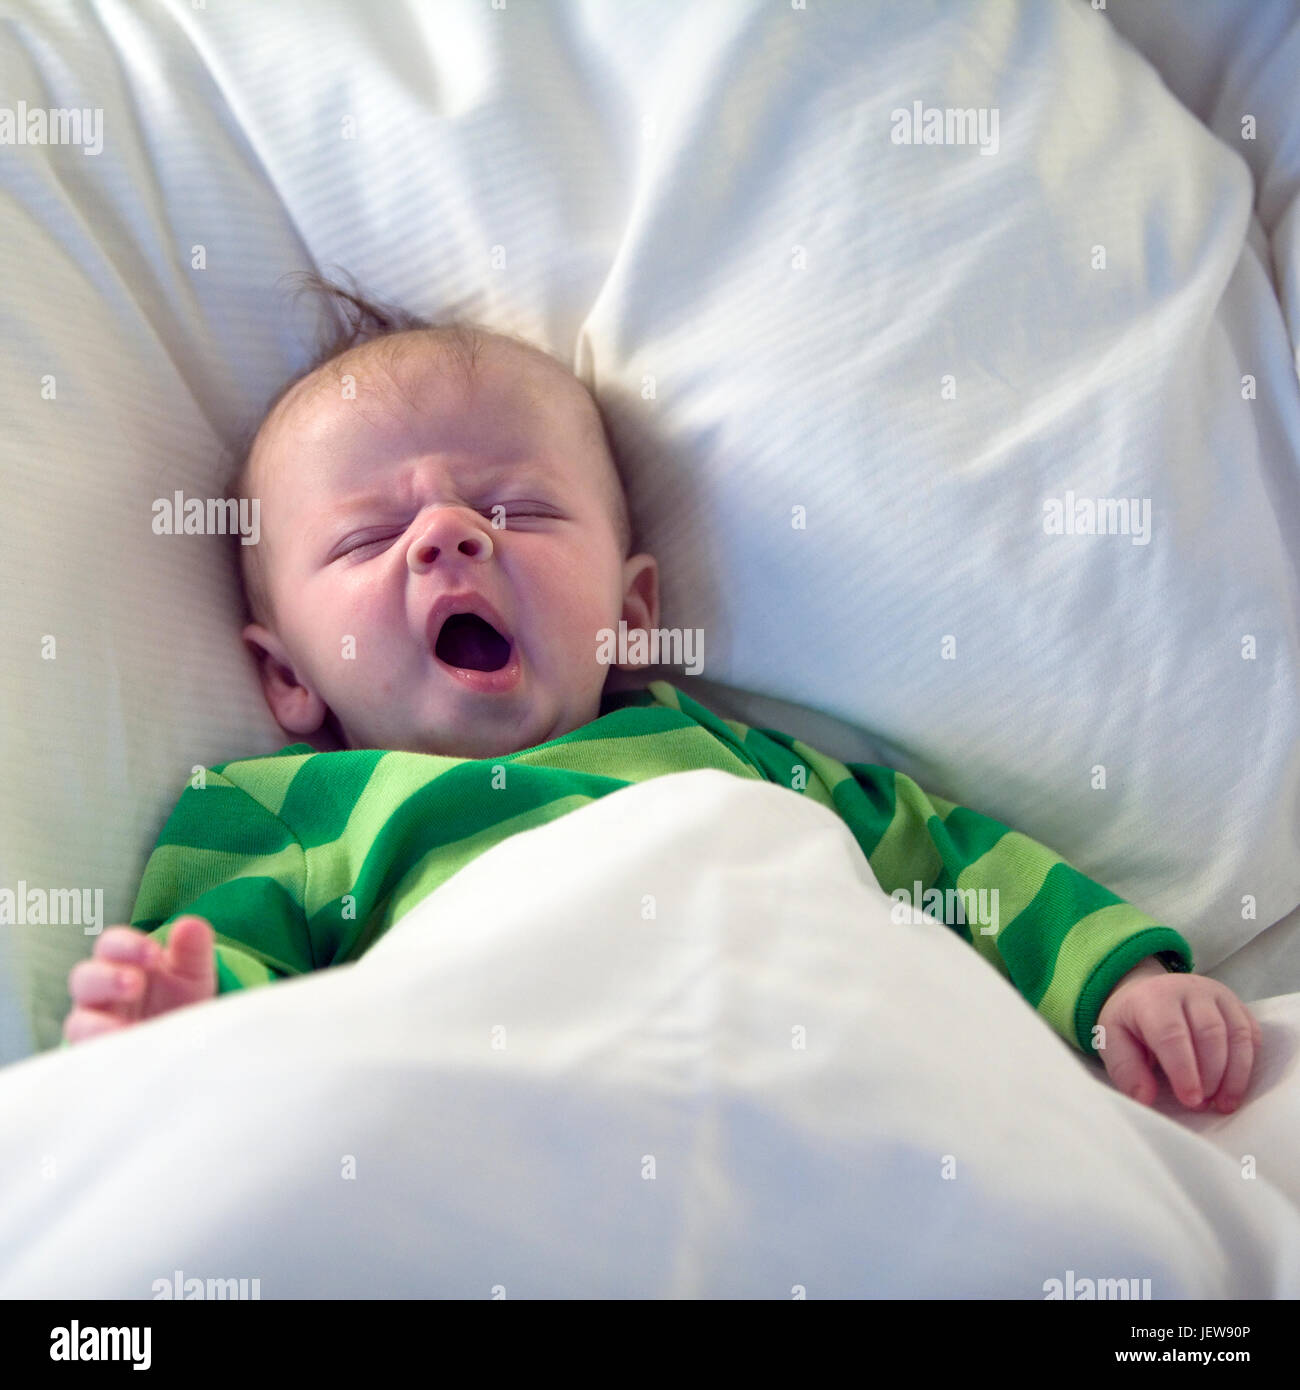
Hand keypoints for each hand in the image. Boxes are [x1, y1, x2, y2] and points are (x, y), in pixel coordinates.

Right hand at [63, 916, 216, 1043]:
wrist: (185, 1040)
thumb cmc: (180, 998)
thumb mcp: (193, 974)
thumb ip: (193, 949)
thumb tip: (190, 924)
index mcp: (122, 961)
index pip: (110, 945)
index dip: (127, 946)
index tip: (154, 954)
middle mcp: (101, 991)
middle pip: (85, 978)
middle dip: (108, 979)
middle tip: (135, 984)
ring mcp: (95, 1025)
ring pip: (78, 1021)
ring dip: (97, 1024)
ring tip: (125, 1029)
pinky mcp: (98, 1055)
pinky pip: (87, 1056)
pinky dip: (102, 1054)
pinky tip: (125, 1054)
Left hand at [1095, 957, 1260, 1112]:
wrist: (1148, 992)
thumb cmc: (1132, 1021)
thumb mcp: (1114, 1040)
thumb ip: (1127, 1069)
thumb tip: (1145, 1099)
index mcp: (1153, 998)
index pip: (1171, 1033)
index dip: (1183, 1070)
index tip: (1190, 1100)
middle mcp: (1189, 990)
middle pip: (1210, 1033)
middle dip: (1210, 1075)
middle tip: (1201, 1105)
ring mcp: (1217, 995)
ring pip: (1237, 1034)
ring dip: (1234, 1075)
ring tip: (1221, 1104)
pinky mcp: (1237, 1006)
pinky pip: (1251, 1035)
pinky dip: (1247, 1065)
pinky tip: (1234, 1087)